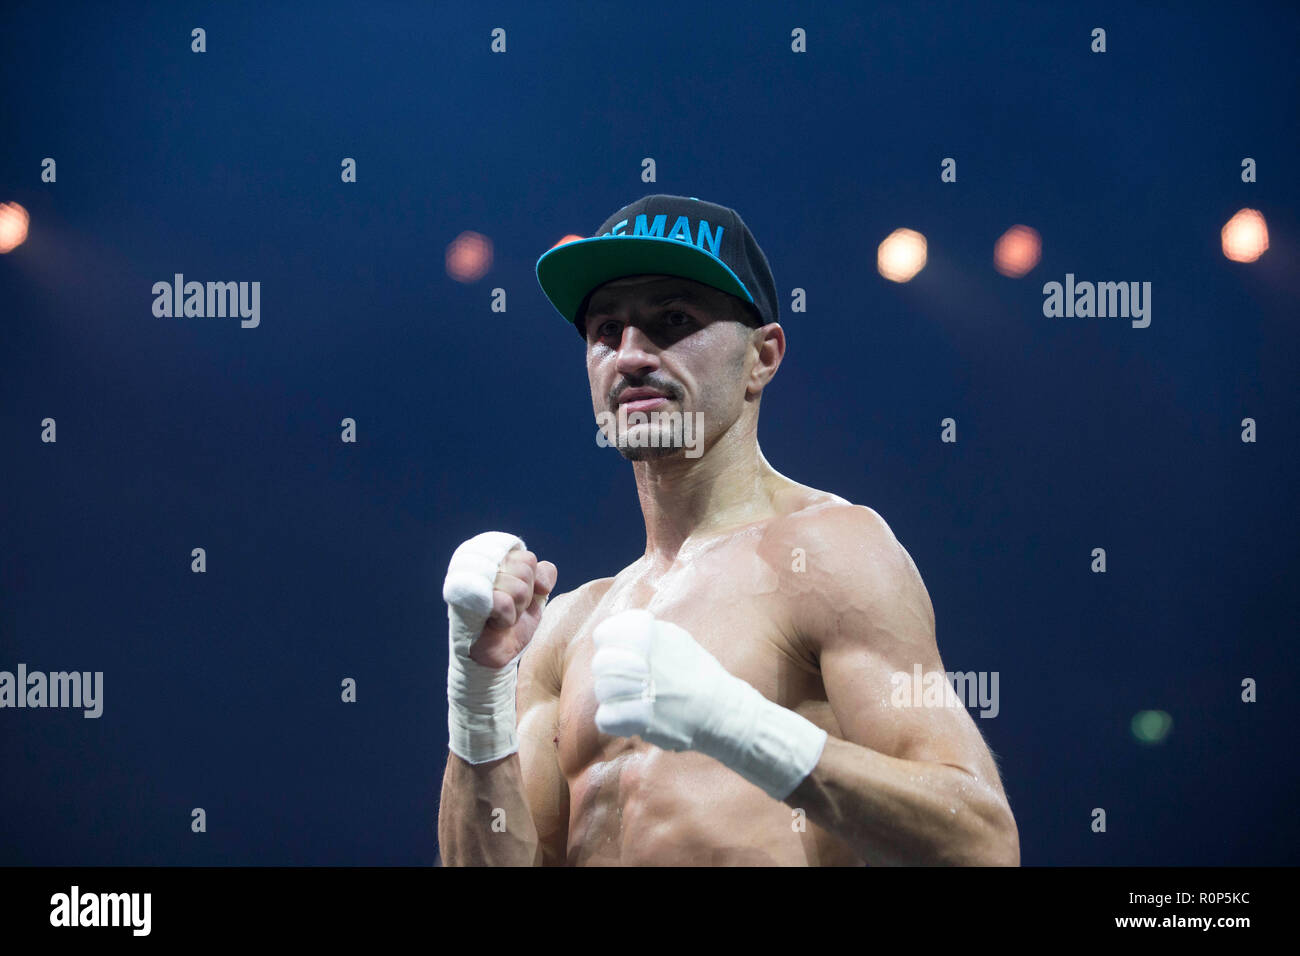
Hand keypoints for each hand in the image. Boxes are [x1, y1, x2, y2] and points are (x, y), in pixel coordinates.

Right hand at [443, 532, 557, 669]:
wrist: (494, 654)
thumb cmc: (511, 622)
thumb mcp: (534, 596)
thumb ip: (543, 575)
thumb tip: (545, 572)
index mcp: (491, 557)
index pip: (527, 559)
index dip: (531, 582)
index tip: (518, 597)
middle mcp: (477, 563)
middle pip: (525, 571)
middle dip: (524, 596)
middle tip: (508, 609)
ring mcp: (471, 581)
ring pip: (518, 588)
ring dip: (517, 609)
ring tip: (502, 617)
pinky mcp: (467, 601)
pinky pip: (505, 603)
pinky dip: (508, 618)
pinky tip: (497, 624)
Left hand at [590, 609, 732, 752]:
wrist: (720, 710)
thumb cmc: (699, 675)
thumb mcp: (676, 639)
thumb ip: (646, 634)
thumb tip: (619, 632)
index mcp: (650, 635)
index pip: (606, 634)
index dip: (608, 647)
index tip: (618, 656)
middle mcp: (641, 658)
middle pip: (601, 663)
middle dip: (608, 674)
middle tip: (625, 683)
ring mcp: (639, 689)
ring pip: (602, 691)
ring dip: (613, 697)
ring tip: (632, 701)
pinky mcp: (639, 719)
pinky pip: (605, 717)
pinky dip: (614, 720)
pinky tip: (630, 717)